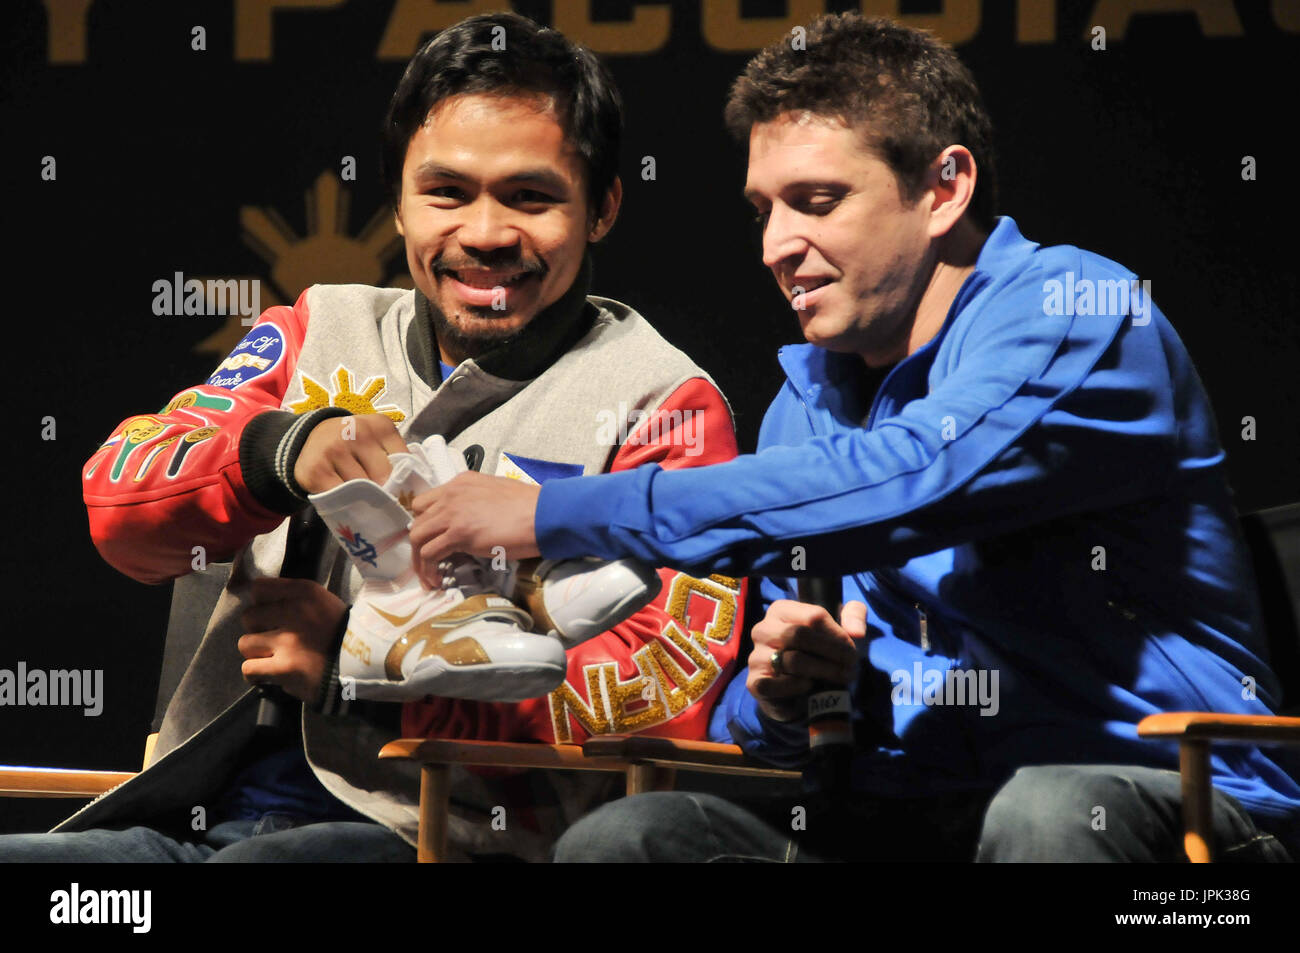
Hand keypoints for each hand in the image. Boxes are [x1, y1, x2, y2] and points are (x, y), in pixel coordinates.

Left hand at [238, 578, 347, 702]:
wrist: (367, 666)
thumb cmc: (344, 634)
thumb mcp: (325, 603)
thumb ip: (295, 599)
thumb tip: (257, 598)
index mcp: (306, 592)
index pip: (259, 588)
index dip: (261, 603)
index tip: (268, 614)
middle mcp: (295, 611)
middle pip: (249, 617)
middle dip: (258, 629)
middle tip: (274, 639)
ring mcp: (289, 641)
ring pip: (246, 644)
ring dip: (257, 653)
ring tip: (272, 659)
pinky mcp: (285, 668)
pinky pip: (250, 669)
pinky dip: (257, 675)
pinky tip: (268, 676)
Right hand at [293, 414, 407, 493]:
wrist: (313, 435)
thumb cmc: (355, 442)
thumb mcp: (379, 440)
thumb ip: (396, 458)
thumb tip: (412, 491)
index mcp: (380, 426)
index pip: (403, 461)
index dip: (406, 482)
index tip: (405, 495)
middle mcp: (357, 433)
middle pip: (383, 477)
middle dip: (387, 494)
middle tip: (388, 506)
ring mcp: (334, 450)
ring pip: (362, 489)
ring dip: (366, 501)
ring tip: (367, 503)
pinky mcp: (316, 470)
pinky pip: (339, 496)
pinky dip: (345, 504)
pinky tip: (347, 501)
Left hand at [408, 471, 541, 587]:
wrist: (544, 513)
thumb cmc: (530, 506)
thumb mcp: (495, 495)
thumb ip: (477, 504)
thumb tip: (472, 524)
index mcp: (461, 482)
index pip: (427, 501)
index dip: (426, 523)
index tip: (433, 541)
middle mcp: (451, 494)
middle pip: (417, 520)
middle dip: (420, 543)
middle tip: (430, 562)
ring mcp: (453, 513)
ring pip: (417, 536)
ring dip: (419, 560)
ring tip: (430, 577)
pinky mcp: (458, 533)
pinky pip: (429, 553)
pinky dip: (429, 569)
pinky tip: (438, 580)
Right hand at [747, 598, 866, 721]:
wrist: (794, 690)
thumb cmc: (816, 652)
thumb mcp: (838, 628)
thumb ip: (853, 615)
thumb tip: (857, 632)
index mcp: (780, 610)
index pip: (813, 616)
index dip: (837, 635)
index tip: (852, 650)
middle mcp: (763, 630)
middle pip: (800, 635)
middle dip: (832, 652)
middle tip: (850, 666)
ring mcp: (756, 656)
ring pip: (793, 660)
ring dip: (823, 671)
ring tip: (841, 678)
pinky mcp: (755, 682)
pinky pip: (777, 683)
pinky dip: (798, 686)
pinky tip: (810, 686)